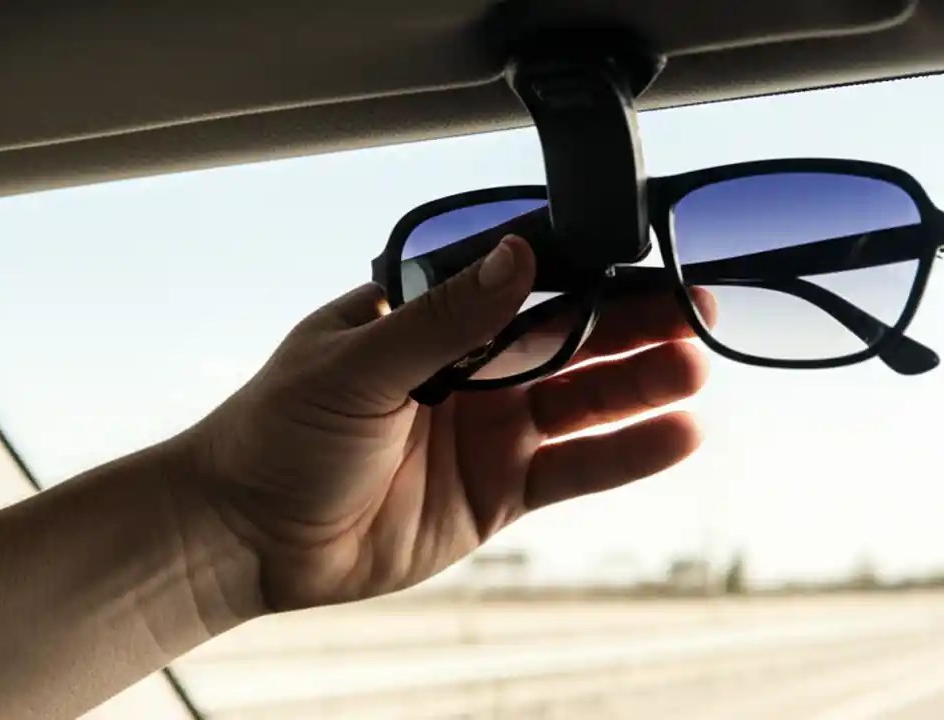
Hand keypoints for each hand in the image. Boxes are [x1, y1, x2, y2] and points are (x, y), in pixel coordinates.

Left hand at [174, 235, 714, 611]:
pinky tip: (676, 436)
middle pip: (570, 339)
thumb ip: (446, 319)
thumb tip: (518, 255)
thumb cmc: (278, 433)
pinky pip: (575, 469)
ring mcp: (490, 430)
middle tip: (695, 311)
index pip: (525, 283)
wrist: (248, 537)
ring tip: (694, 368)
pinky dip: (626, 454)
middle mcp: (471, 369)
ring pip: (583, 401)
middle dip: (633, 324)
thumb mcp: (358, 364)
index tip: (646, 260)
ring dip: (640, 385)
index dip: (588, 272)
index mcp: (431, 319)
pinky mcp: (500, 491)